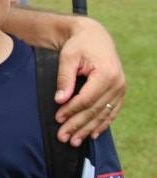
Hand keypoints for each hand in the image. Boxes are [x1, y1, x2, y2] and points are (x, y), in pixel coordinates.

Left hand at [53, 18, 124, 145]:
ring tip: (74, 141)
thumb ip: (64, 78)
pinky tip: (92, 134)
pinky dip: (102, 124)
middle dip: (77, 125)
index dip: (71, 111)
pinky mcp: (120, 92)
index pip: (86, 99)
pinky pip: (112, 112)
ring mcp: (120, 88)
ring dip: (88, 129)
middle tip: (63, 138)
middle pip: (95, 110)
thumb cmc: (79, 44)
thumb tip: (60, 100)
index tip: (58, 119)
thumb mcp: (68, 57)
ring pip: (103, 114)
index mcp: (106, 74)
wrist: (94, 35)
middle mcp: (117, 83)